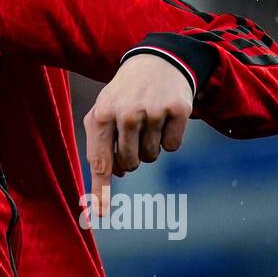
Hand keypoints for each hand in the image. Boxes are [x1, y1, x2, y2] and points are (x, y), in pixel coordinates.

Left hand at [83, 54, 192, 217]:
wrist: (156, 61)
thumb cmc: (123, 95)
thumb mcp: (103, 112)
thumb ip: (99, 146)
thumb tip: (112, 177)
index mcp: (102, 115)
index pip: (101, 161)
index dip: (101, 190)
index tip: (100, 215)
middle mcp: (127, 113)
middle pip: (130, 164)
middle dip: (131, 156)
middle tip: (133, 133)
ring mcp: (154, 111)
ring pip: (152, 157)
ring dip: (150, 145)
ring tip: (148, 120)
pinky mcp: (178, 110)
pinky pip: (173, 147)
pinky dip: (169, 138)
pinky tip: (164, 117)